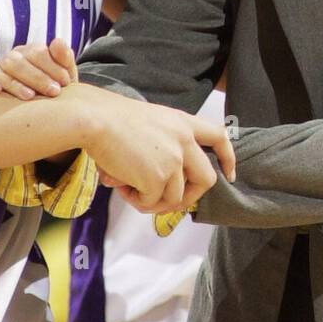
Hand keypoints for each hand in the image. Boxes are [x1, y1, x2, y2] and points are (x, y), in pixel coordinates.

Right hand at [0, 38, 77, 99]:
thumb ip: (64, 60)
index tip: (65, 82)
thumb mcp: (65, 79)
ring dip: (12, 82)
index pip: (36, 51)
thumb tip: (58, 41)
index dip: (51, 66)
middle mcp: (9, 60)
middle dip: (36, 76)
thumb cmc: (56, 95)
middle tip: (54, 92)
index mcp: (30, 54)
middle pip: (14, 60)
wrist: (46, 119)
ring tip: (30, 96)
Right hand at [83, 87, 235, 214]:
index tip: (229, 174)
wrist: (93, 119)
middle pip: (207, 179)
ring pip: (176, 197)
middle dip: (190, 196)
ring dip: (153, 200)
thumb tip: (154, 191)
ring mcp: (174, 160)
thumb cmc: (110, 119)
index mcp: (183, 123)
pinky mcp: (158, 178)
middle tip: (167, 202)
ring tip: (128, 189)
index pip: (219, 137)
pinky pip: (152, 202)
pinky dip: (137, 201)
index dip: (227, 158)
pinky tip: (120, 186)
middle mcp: (184, 141)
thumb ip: (162, 149)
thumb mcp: (149, 124)